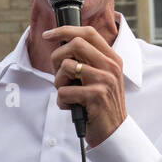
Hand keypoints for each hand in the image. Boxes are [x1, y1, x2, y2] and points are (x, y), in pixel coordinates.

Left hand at [44, 25, 126, 147]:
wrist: (113, 132)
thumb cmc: (100, 105)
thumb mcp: (100, 78)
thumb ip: (88, 61)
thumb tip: (61, 46)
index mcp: (112, 59)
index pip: (88, 32)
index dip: (65, 30)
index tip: (48, 34)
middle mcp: (111, 66)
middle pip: (75, 44)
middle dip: (57, 57)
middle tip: (58, 73)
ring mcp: (104, 80)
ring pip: (66, 67)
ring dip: (58, 83)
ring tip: (68, 94)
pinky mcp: (95, 96)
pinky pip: (64, 91)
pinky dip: (62, 102)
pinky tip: (71, 107)